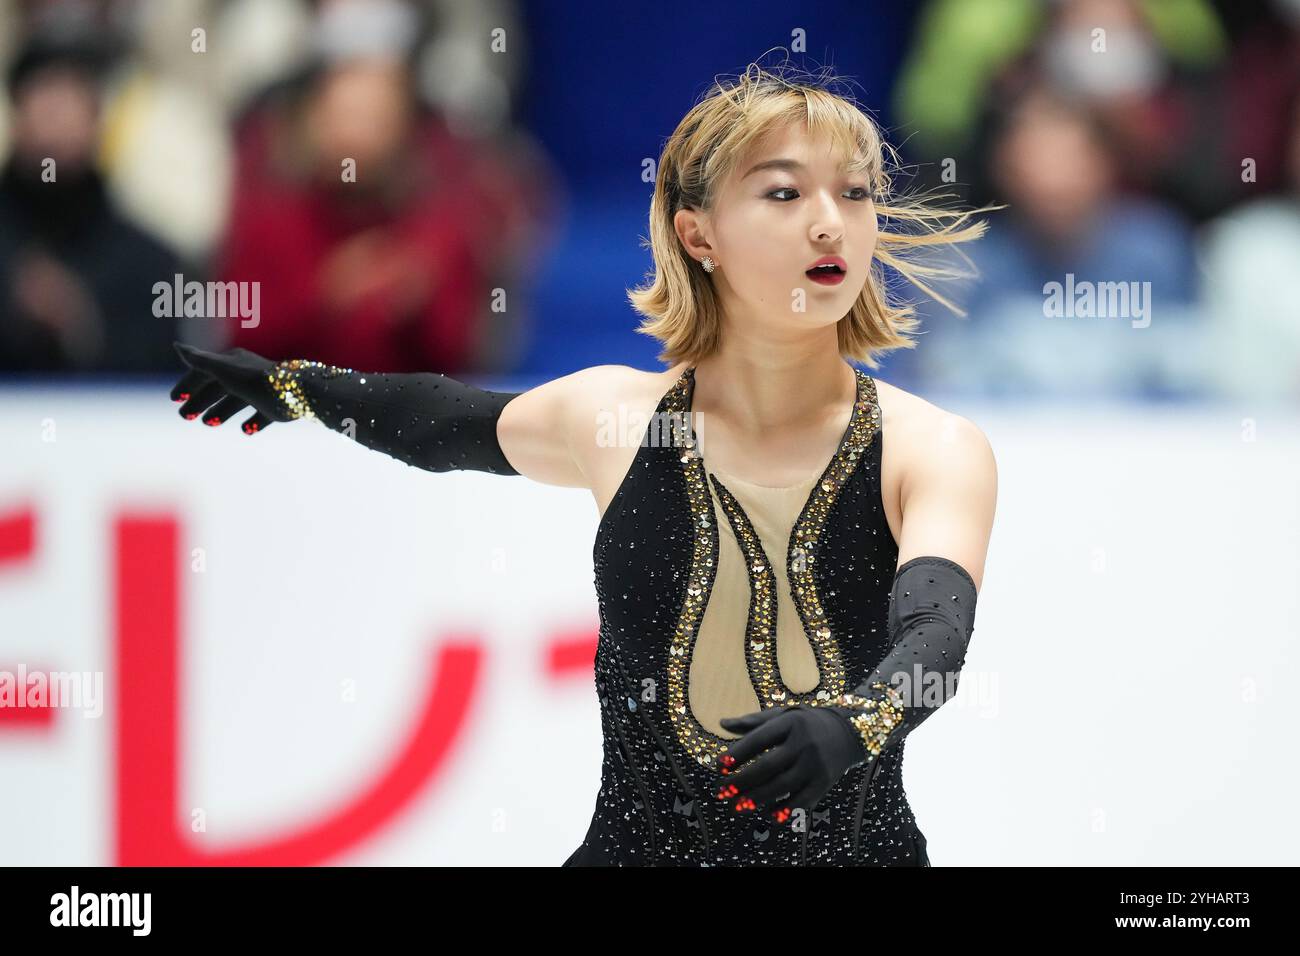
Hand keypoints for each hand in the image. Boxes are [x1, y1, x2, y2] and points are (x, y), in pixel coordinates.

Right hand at [170, 342, 286, 433]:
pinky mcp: (277, 407)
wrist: (295, 392)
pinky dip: (253, 422)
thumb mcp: (223, 370)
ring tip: (209, 423)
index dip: (189, 384)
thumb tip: (177, 346)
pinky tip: (246, 431)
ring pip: (238, 401)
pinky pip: (262, 415)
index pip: (205, 372)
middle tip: (185, 416)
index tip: (174, 399)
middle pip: (219, 388)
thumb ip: (200, 361)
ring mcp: (263, 391)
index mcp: (234, 363)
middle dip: (201, 401)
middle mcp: (247, 374)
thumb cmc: (255, 380)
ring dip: (221, 411)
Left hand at [714, 704, 864, 822]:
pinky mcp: (824, 782)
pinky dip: (785, 809)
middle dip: (743, 780)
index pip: (759, 738)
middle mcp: (804, 743)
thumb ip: (752, 722)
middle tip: (722, 791)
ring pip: (782, 785)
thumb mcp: (782, 716)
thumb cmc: (805, 724)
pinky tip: (768, 815)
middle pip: (768, 765)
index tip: (719, 766)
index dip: (738, 753)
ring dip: (758, 798)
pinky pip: (803, 799)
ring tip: (737, 807)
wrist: (847, 733)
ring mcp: (815, 764)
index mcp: (790, 723)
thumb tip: (722, 724)